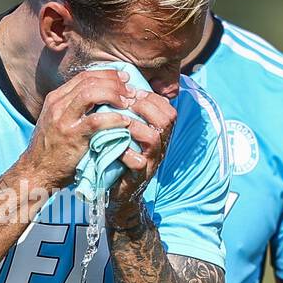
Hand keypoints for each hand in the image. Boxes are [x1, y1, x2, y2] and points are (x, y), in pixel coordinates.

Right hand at [21, 69, 141, 190]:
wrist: (37, 172)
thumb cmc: (52, 149)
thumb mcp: (58, 121)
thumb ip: (74, 108)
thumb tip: (102, 99)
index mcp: (55, 98)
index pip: (84, 76)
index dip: (107, 74)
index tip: (123, 80)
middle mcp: (57, 105)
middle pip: (90, 81)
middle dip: (114, 83)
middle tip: (131, 92)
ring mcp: (63, 120)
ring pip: (92, 93)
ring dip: (114, 95)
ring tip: (128, 104)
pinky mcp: (72, 136)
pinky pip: (96, 121)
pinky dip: (114, 119)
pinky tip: (124, 122)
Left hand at [107, 90, 177, 217]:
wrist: (117, 193)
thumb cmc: (118, 158)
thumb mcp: (126, 134)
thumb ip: (129, 116)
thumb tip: (122, 89)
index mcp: (159, 134)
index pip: (168, 109)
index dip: (152, 98)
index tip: (132, 93)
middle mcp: (160, 146)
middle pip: (167, 119)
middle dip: (146, 107)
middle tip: (127, 104)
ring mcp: (151, 162)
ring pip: (155, 138)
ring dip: (135, 127)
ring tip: (120, 124)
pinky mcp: (139, 177)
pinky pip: (138, 162)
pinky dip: (125, 153)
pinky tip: (115, 149)